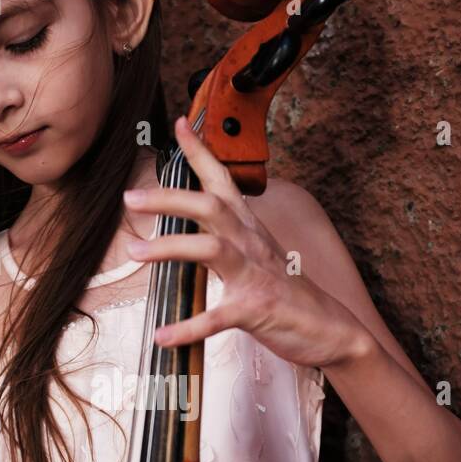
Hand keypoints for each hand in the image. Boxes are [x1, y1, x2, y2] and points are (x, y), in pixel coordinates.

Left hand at [123, 116, 367, 370]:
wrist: (330, 329)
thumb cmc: (286, 293)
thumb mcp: (257, 256)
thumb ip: (227, 238)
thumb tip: (195, 225)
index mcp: (248, 228)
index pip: (223, 181)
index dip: (201, 152)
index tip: (179, 125)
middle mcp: (250, 243)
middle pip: (210, 206)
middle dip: (169, 198)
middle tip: (130, 198)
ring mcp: (254, 276)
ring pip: (211, 249)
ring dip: (171, 247)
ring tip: (134, 253)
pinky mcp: (255, 310)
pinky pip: (217, 317)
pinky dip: (188, 328)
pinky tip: (162, 336)